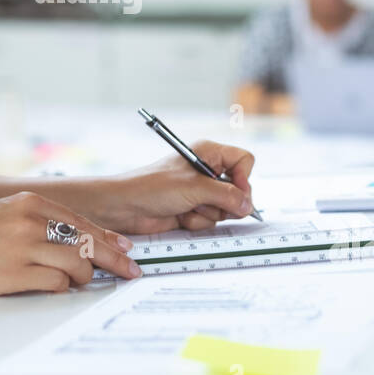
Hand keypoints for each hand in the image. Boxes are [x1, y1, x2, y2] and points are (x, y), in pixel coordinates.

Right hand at [0, 190, 140, 294]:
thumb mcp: (6, 212)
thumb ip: (40, 220)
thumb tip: (77, 238)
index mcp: (30, 203)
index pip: (82, 222)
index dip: (108, 239)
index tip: (125, 250)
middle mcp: (30, 221)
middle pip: (88, 242)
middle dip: (113, 260)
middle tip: (129, 272)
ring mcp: (22, 247)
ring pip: (77, 263)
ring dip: (84, 277)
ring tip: (77, 281)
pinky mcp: (14, 274)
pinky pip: (55, 283)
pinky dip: (62, 288)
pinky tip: (55, 287)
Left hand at [94, 140, 256, 234]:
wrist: (125, 208)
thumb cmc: (152, 187)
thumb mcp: (193, 188)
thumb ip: (225, 196)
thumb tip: (248, 205)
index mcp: (208, 153)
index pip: (244, 161)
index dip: (244, 178)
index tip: (235, 192)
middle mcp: (207, 170)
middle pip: (238, 189)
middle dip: (224, 202)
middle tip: (206, 203)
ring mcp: (200, 191)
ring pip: (225, 208)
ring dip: (207, 213)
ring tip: (186, 207)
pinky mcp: (193, 208)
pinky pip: (210, 219)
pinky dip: (197, 221)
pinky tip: (180, 216)